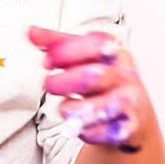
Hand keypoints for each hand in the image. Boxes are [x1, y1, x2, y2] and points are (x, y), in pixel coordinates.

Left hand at [28, 26, 155, 152]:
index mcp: (115, 53)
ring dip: (69, 108)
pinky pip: (98, 131)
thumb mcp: (85, 60)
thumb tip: (30, 31)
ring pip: (93, 107)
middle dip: (62, 82)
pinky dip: (82, 129)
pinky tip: (80, 123)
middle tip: (50, 85)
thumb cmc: (105, 84)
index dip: (66, 51)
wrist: (134, 117)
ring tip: (66, 107)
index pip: (95, 44)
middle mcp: (124, 76)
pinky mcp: (128, 127)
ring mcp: (128, 102)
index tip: (47, 61)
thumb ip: (59, 44)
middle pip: (91, 76)